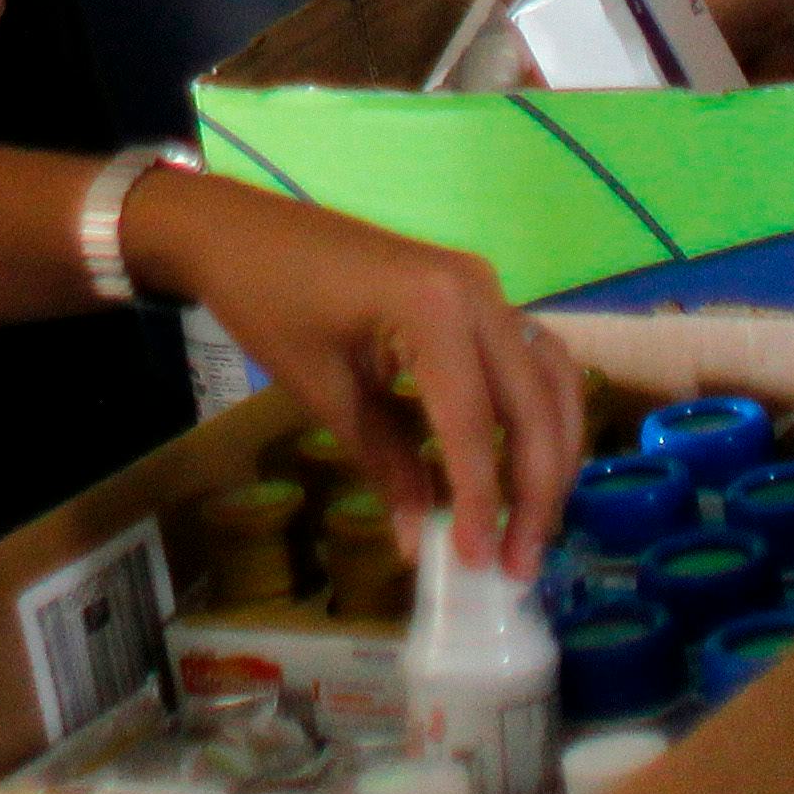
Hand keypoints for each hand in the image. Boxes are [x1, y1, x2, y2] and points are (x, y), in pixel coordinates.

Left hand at [123, 171, 585, 576]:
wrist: (241, 230)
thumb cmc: (267, 303)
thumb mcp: (322, 392)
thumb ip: (384, 465)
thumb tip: (421, 544)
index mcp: (432, 307)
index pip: (474, 421)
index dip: (482, 499)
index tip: (480, 562)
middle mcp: (477, 290)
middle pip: (532, 403)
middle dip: (536, 489)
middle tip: (521, 563)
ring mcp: (483, 287)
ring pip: (550, 379)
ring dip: (553, 453)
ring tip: (535, 523)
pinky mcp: (477, 294)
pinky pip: (530, 357)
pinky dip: (540, 414)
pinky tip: (527, 464)